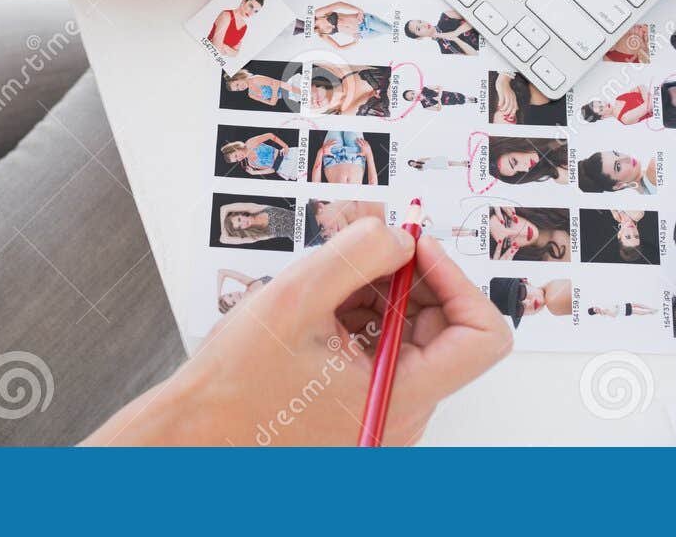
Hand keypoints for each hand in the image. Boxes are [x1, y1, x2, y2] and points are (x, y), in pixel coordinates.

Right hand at [87, 219, 511, 444]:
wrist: (192, 439)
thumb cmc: (234, 388)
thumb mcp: (295, 298)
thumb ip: (358, 254)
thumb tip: (402, 237)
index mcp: (399, 398)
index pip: (483, 337)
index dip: (457, 281)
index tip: (416, 253)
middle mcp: (402, 416)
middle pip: (447, 329)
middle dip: (411, 280)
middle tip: (366, 254)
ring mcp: (383, 416)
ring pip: (411, 337)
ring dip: (380, 299)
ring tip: (327, 293)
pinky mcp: (363, 410)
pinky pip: (385, 354)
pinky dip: (362, 322)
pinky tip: (319, 317)